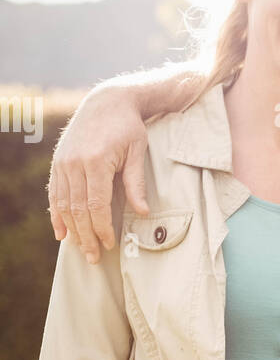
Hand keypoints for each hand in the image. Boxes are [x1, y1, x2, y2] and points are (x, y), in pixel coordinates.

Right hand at [49, 91, 149, 262]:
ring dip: (71, 229)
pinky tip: (61, 232)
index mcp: (96, 162)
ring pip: (63, 204)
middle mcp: (74, 163)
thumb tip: (143, 213)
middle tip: (93, 258)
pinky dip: (57, 214)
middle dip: (86, 236)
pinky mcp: (58, 162)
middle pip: (77, 210)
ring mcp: (63, 162)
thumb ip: (136, 183)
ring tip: (80, 249)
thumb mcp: (137, 152)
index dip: (102, 228)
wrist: (107, 101)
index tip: (110, 245)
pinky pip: (55, 193)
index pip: (96, 205)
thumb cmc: (128, 127)